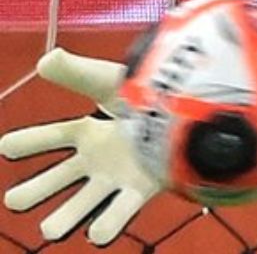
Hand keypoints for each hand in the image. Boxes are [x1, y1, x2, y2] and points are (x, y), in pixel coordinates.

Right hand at [1, 50, 161, 245]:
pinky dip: (110, 222)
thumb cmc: (156, 89)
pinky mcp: (144, 185)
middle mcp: (102, 156)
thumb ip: (78, 72)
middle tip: (14, 200)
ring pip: (87, 200)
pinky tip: (95, 234)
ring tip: (49, 231)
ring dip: (68, 216)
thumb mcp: (112, 80)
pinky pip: (122, 208)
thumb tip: (46, 60)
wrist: (199, 105)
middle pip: (61, 178)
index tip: (5, 147)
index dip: (30, 142)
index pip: (54, 137)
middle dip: (38, 189)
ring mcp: (121, 174)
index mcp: (92, 130)